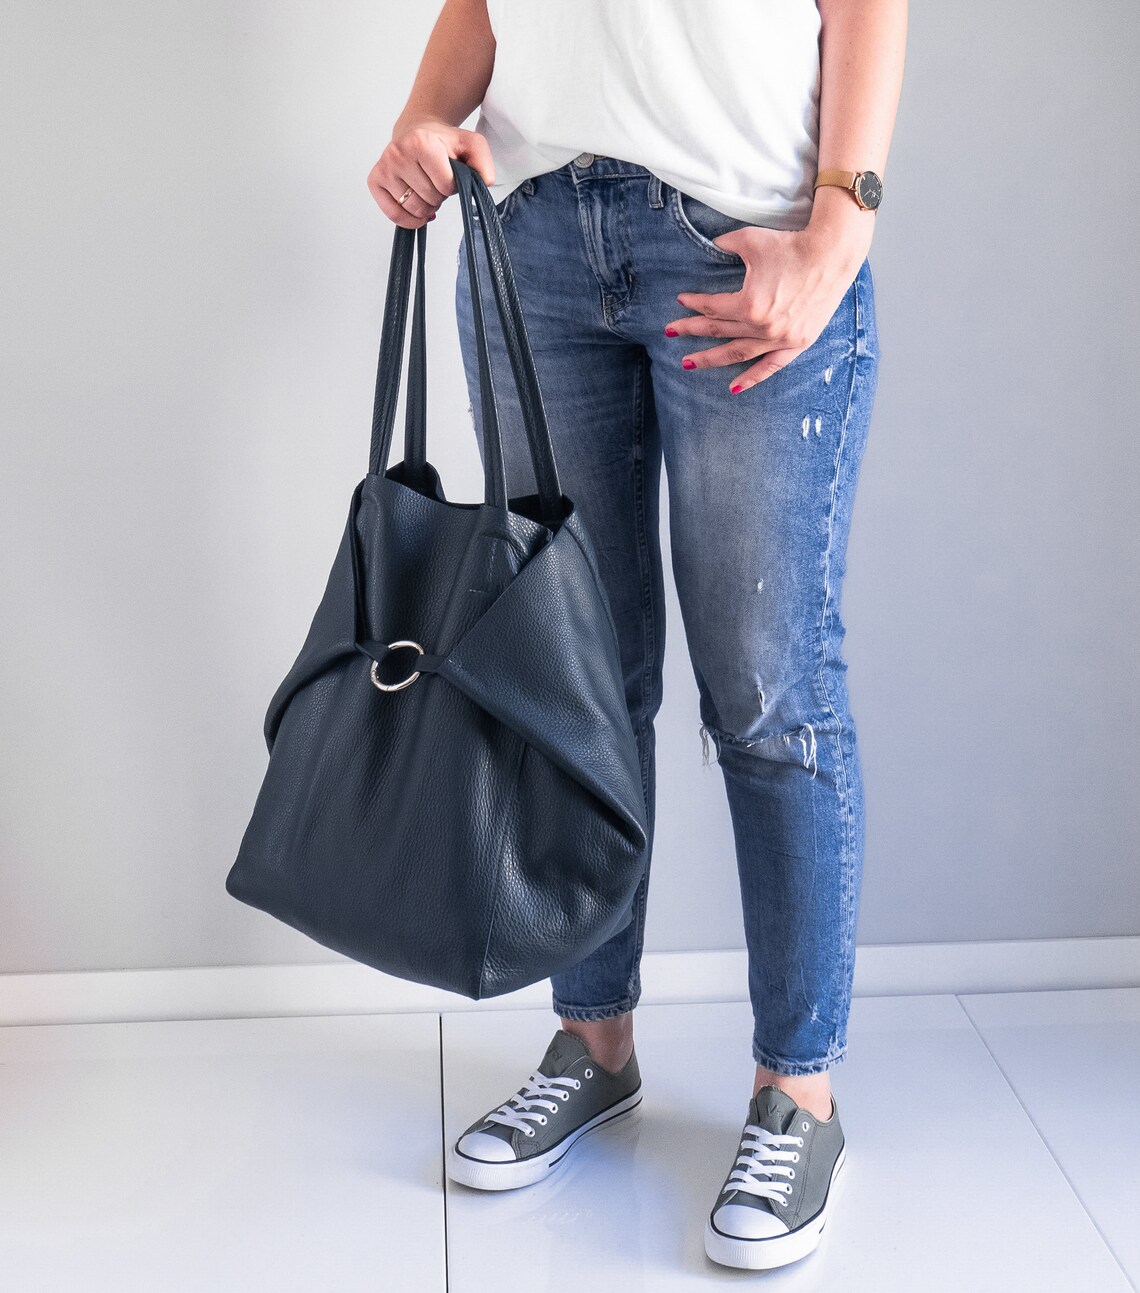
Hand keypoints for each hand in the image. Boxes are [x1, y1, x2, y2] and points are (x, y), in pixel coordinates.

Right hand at [366, 121, 496, 227]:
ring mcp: (384, 168)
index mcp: (420, 142)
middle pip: (429, 199)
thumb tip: (487, 182)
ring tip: (426, 188)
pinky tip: (416, 208)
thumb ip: (483, 161)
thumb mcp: (470, 144)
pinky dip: (409, 219)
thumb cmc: (443, 142)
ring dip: (426, 206)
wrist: (417, 131)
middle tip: (436, 181)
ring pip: (414, 209)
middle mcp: (398, 153)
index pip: (446, 185)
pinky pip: (394, 215)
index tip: (450, 175)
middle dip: (439, 196)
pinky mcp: (375, 181)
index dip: (453, 187)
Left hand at [663, 206, 872, 393]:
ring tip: (689, 363)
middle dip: (692, 331)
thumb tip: (710, 245)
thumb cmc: (791, 245)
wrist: (832, 253)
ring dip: (711, 359)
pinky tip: (733, 387)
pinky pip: (770, 367)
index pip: (712, 308)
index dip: (694, 304)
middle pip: (719, 331)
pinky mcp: (797, 343)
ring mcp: (780, 338)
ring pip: (738, 353)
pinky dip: (752, 378)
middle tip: (671, 333)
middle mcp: (762, 326)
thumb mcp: (751, 240)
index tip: (682, 301)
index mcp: (749, 304)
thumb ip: (725, 245)